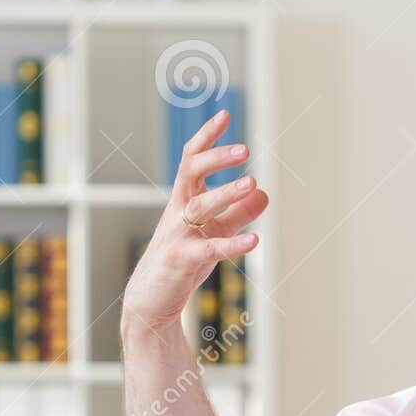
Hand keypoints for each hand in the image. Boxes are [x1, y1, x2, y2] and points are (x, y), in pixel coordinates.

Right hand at [121, 109, 270, 329]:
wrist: (152, 300)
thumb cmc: (182, 261)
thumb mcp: (214, 233)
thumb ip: (238, 213)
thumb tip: (263, 193)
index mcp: (183, 199)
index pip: (190, 160)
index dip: (206, 138)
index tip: (225, 115)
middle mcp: (177, 212)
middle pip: (190, 174)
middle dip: (215, 159)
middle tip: (244, 150)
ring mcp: (177, 235)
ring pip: (199, 208)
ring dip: (226, 193)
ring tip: (253, 182)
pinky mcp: (181, 261)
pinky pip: (209, 249)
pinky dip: (233, 244)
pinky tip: (254, 241)